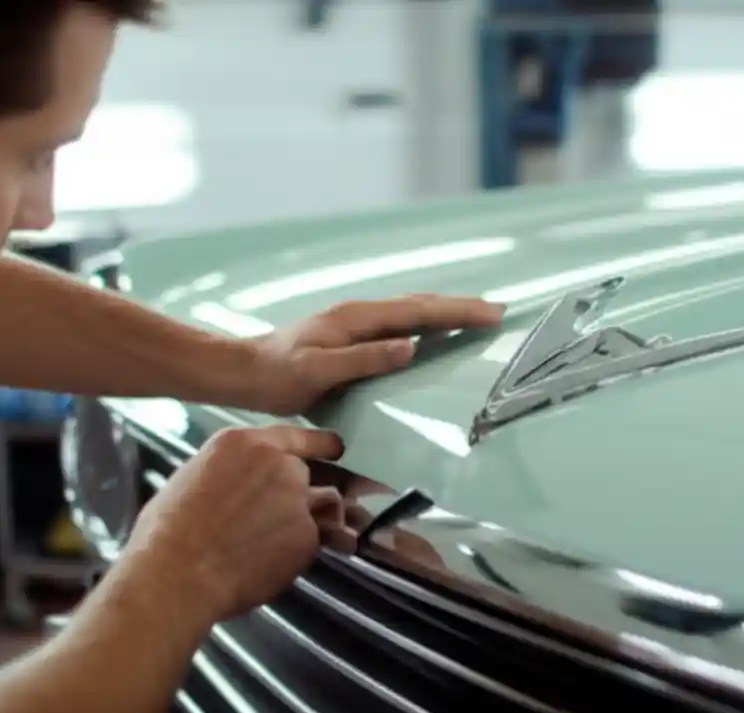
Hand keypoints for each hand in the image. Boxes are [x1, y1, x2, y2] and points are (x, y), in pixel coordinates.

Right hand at [123, 425, 343, 619]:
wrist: (177, 574)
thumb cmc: (168, 532)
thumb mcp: (195, 477)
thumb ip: (232, 472)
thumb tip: (241, 484)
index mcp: (246, 443)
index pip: (298, 436)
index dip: (320, 445)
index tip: (336, 449)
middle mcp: (279, 465)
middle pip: (308, 474)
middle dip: (303, 495)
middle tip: (286, 518)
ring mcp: (297, 499)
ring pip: (324, 505)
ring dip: (319, 520)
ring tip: (306, 538)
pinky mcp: (307, 536)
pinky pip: (317, 540)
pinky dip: (304, 551)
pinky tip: (276, 564)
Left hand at [248, 294, 504, 415]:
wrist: (244, 373)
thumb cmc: (278, 376)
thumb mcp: (319, 372)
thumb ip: (364, 359)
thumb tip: (410, 347)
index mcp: (356, 318)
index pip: (419, 311)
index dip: (458, 311)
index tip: (492, 314)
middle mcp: (359, 313)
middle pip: (421, 304)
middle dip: (461, 306)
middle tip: (498, 312)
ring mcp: (355, 322)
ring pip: (411, 311)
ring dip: (445, 312)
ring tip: (476, 317)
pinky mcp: (351, 335)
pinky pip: (399, 324)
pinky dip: (425, 323)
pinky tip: (433, 334)